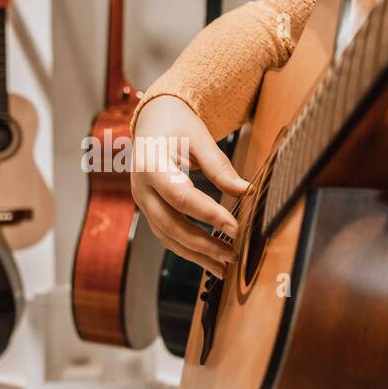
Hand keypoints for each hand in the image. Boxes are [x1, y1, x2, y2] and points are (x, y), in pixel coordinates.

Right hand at [130, 95, 247, 278]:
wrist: (152, 120)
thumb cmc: (177, 124)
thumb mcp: (198, 137)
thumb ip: (219, 165)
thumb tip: (246, 191)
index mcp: (151, 165)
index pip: (181, 197)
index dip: (209, 214)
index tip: (235, 227)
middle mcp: (141, 188)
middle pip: (171, 224)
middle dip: (203, 243)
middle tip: (232, 254)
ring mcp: (142, 202)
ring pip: (167, 237)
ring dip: (195, 255)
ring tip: (223, 268)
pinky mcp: (149, 210)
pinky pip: (166, 235)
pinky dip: (187, 250)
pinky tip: (208, 259)